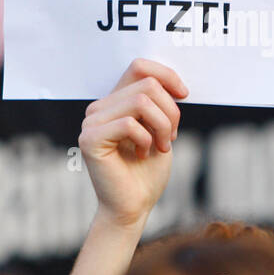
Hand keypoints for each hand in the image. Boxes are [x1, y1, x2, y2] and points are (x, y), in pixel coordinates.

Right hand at [78, 59, 187, 228]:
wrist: (133, 207)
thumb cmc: (147, 172)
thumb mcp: (161, 129)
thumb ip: (159, 103)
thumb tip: (172, 82)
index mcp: (113, 102)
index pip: (139, 67)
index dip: (167, 75)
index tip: (184, 95)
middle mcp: (98, 108)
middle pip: (147, 85)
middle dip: (170, 111)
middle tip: (170, 137)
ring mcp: (90, 123)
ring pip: (142, 102)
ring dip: (162, 126)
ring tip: (161, 146)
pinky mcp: (89, 139)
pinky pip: (130, 123)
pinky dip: (146, 139)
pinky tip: (143, 155)